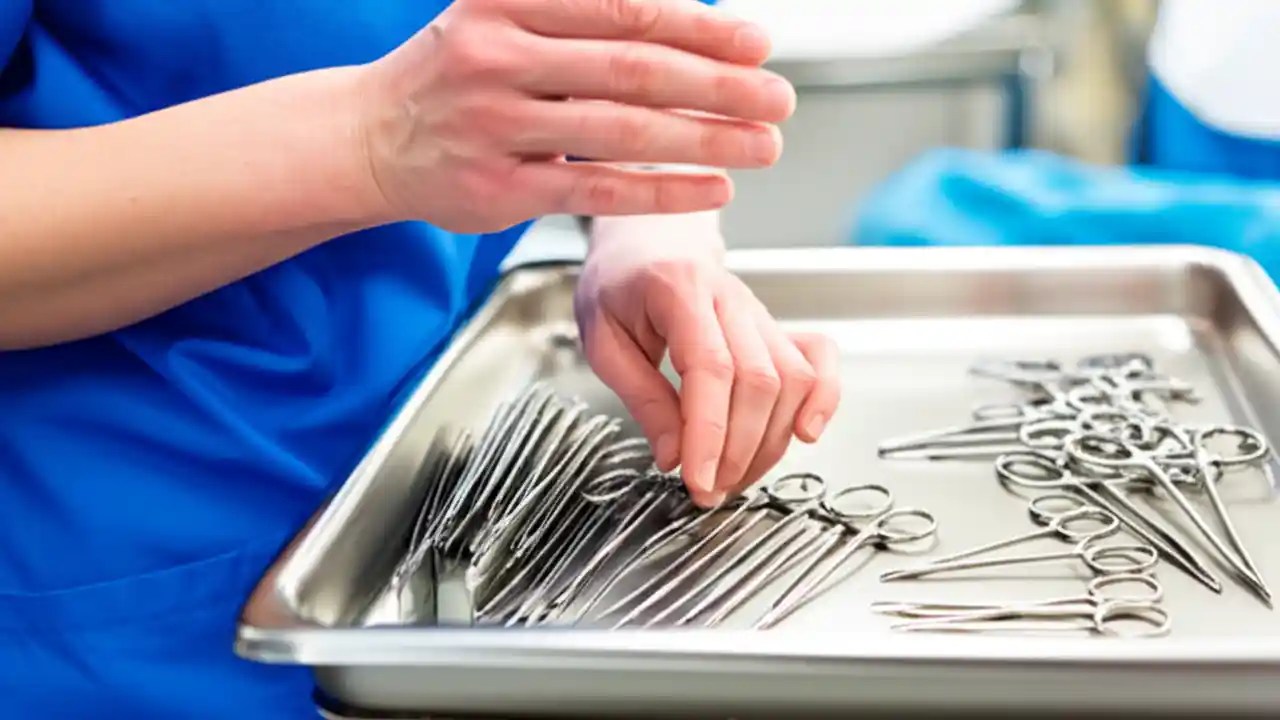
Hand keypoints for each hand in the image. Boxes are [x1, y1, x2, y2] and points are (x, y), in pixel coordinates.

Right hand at [356, 0, 795, 232]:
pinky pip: (597, 190)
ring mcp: (494, 126)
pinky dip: (661, 190)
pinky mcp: (498, 190)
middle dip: (718, 85)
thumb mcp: (503, 13)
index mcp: (504, 1)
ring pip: (621, 132)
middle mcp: (495, 56)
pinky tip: (712, 188)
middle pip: (632, 69)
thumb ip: (581, 8)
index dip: (700, 27)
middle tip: (778, 98)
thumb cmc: (455, 74)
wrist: (368, 137)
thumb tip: (686, 8)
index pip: (623, 9)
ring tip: (763, 144)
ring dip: (705, 139)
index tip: (756, 43)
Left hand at [576, 214, 841, 505]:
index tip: (697, 480)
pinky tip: (805, 434)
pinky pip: (819, 359)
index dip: (709, 433)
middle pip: (759, 380)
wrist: (646, 244)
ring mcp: (760, 312)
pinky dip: (823, 399)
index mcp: (679, 289)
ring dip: (769, 441)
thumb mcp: (602, 340)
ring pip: (791, 379)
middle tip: (708, 490)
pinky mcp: (777, 327)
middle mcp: (730, 297)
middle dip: (738, 449)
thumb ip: (640, 396)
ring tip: (734, 476)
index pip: (710, 368)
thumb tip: (673, 455)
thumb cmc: (619, 287)